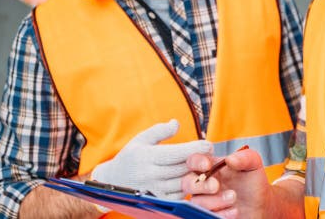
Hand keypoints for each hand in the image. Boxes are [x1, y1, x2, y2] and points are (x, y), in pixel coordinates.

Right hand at [91, 119, 211, 199]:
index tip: (208, 145)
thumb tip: (176, 123)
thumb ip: (159, 130)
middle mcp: (149, 175)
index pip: (175, 153)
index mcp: (147, 157)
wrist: (112, 182)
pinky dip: (189, 189)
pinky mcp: (157, 201)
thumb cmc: (131, 156)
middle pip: (181, 169)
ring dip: (198, 177)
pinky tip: (197, 181)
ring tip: (209, 169)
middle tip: (212, 157)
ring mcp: (153, 190)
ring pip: (182, 185)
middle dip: (200, 163)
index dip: (194, 149)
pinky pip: (178, 197)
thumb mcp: (141, 139)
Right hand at [182, 147, 272, 217]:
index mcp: (210, 167)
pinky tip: (234, 211)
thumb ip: (245, 157)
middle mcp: (204, 183)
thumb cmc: (253, 182)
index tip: (207, 165)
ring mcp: (205, 201)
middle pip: (187, 183)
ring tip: (233, 197)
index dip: (196, 162)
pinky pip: (204, 216)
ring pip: (196, 202)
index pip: (193, 161)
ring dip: (214, 201)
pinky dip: (220, 214)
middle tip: (216, 186)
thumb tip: (229, 159)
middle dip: (201, 185)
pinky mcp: (208, 215)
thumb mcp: (254, 164)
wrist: (261, 205)